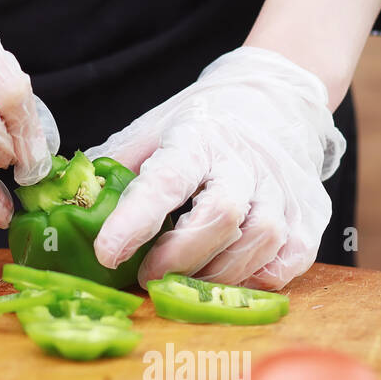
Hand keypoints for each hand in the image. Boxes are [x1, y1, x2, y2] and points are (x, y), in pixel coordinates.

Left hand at [86, 47, 344, 288]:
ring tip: (184, 279)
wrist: (276, 100)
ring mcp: (285, 187)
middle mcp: (247, 160)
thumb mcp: (153, 130)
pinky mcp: (312, 213)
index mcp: (199, 137)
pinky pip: (290, 260)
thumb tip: (69, 202)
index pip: (166, 180)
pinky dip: (258, 278)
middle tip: (147, 275)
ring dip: (215, 274)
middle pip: (221, 216)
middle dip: (179, 257)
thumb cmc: (203, 123)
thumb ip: (116, 167)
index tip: (106, 253)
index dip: (134, 220)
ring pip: (259, 242)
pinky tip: (229, 275)